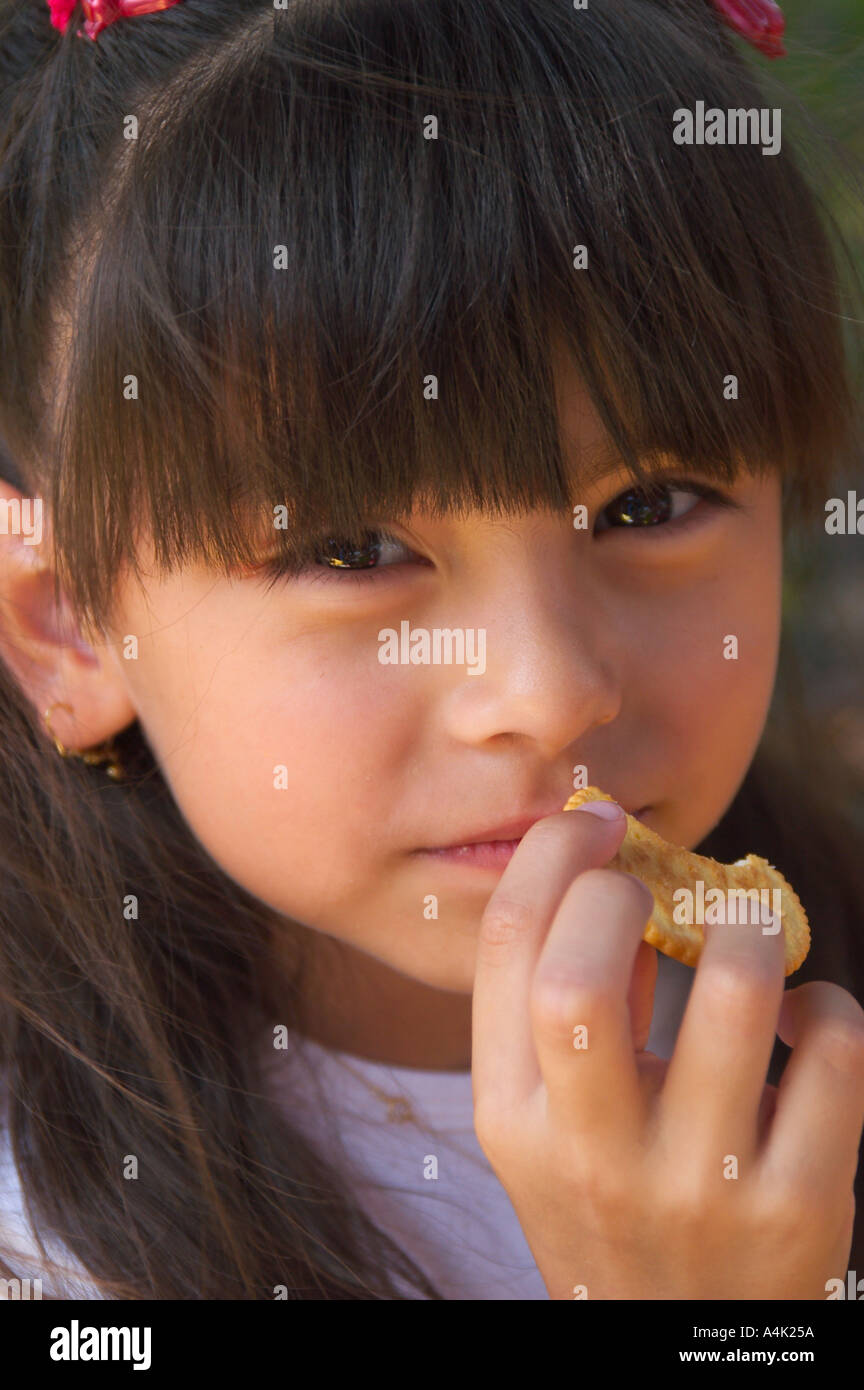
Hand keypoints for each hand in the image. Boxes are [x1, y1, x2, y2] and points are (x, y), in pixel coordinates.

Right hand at [471, 803, 863, 1298]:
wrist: (676, 1353)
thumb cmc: (611, 1209)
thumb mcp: (549, 1130)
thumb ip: (564, 1017)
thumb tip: (620, 876)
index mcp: (513, 1118)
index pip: (507, 948)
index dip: (553, 855)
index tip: (595, 823)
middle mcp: (589, 1153)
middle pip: (580, 977)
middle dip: (624, 892)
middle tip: (658, 887)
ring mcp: (696, 1184)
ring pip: (737, 994)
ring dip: (751, 928)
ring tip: (747, 933)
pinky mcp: (796, 1205)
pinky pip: (834, 1050)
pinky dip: (826, 1005)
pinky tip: (803, 1022)